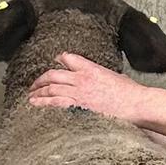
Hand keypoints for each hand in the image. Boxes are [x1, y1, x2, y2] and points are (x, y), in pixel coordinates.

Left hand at [26, 53, 149, 119]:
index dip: (59, 59)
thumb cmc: (129, 92)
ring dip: (38, 91)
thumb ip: (100, 75)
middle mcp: (82, 78)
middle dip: (41, 79)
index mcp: (91, 68)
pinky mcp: (78, 106)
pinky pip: (56, 102)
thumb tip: (97, 79)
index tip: (55, 61)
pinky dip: (44, 102)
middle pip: (54, 74)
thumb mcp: (114, 76)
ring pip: (51, 88)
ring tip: (30, 94)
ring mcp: (79, 92)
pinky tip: (35, 103)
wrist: (134, 104)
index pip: (69, 58)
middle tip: (34, 84)